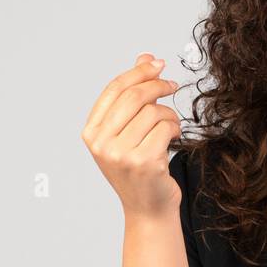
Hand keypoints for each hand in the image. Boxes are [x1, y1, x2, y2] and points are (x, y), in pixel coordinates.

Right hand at [82, 52, 182, 219]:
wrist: (148, 209)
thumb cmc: (138, 169)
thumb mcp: (128, 132)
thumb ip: (133, 95)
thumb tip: (145, 58)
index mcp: (91, 132)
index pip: (114, 89)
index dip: (138, 71)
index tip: (157, 63)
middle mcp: (102, 143)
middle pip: (134, 96)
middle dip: (157, 85)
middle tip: (172, 84)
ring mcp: (121, 154)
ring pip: (152, 112)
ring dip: (168, 113)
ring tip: (169, 125)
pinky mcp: (144, 162)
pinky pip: (165, 128)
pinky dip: (174, 127)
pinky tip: (172, 137)